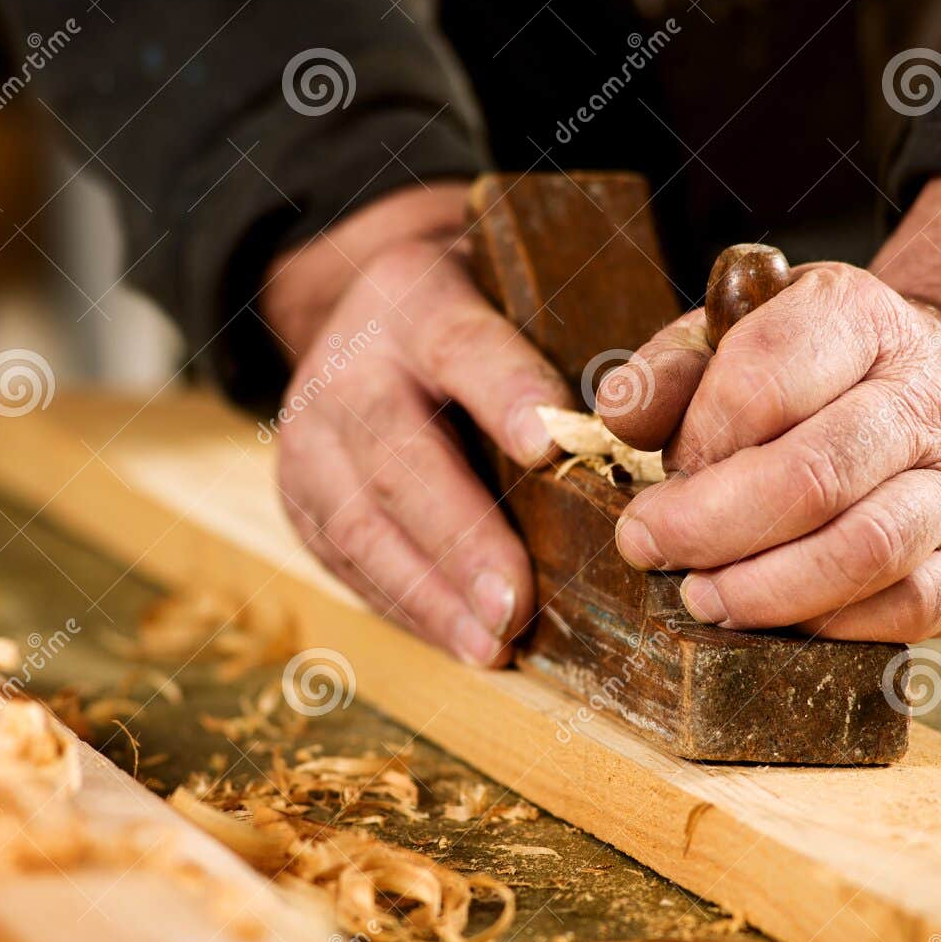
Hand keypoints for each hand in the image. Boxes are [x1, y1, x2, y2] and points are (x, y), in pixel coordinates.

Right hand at [262, 185, 569, 665]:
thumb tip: (641, 431)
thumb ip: (569, 347)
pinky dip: (407, 607)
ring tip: (491, 644)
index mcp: (417, 301)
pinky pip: (347, 561)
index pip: (459, 343)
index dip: (502, 393)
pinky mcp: (299, 496)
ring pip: (358, 523)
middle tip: (515, 602)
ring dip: (430, 594)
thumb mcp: (516, 298)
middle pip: (396, 455)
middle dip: (460, 537)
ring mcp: (311, 436)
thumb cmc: (478, 319)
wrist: (369, 320)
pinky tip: (460, 640)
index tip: (549, 447)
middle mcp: (350, 367)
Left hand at [600, 177, 940, 642]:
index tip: (663, 467)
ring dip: (763, 588)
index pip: (767, 377)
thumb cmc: (820, 375)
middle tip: (646, 545)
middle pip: (812, 475)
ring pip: (864, 549)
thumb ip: (672, 370)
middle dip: (709, 525)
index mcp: (860, 319)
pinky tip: (772, 618)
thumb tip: (619, 412)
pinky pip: (906, 608)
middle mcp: (924, 400)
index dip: (700, 436)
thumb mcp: (741, 336)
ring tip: (699, 596)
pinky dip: (828, 624)